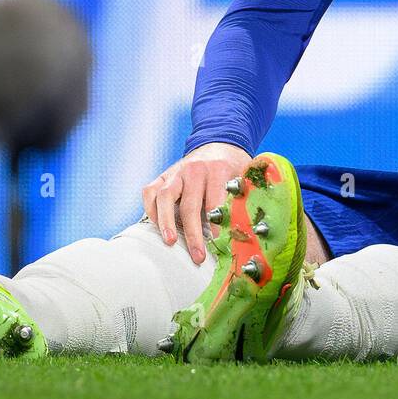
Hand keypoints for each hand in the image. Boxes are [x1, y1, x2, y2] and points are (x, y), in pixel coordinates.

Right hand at [142, 142, 251, 263]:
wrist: (219, 142)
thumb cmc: (232, 166)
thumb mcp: (243, 176)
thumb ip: (242, 197)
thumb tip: (247, 228)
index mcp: (217, 169)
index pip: (214, 203)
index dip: (216, 226)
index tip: (219, 245)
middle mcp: (194, 169)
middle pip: (189, 205)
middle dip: (193, 234)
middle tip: (198, 256)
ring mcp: (176, 172)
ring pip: (164, 196)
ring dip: (166, 222)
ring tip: (170, 242)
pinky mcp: (163, 176)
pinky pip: (150, 192)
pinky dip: (151, 209)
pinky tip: (158, 226)